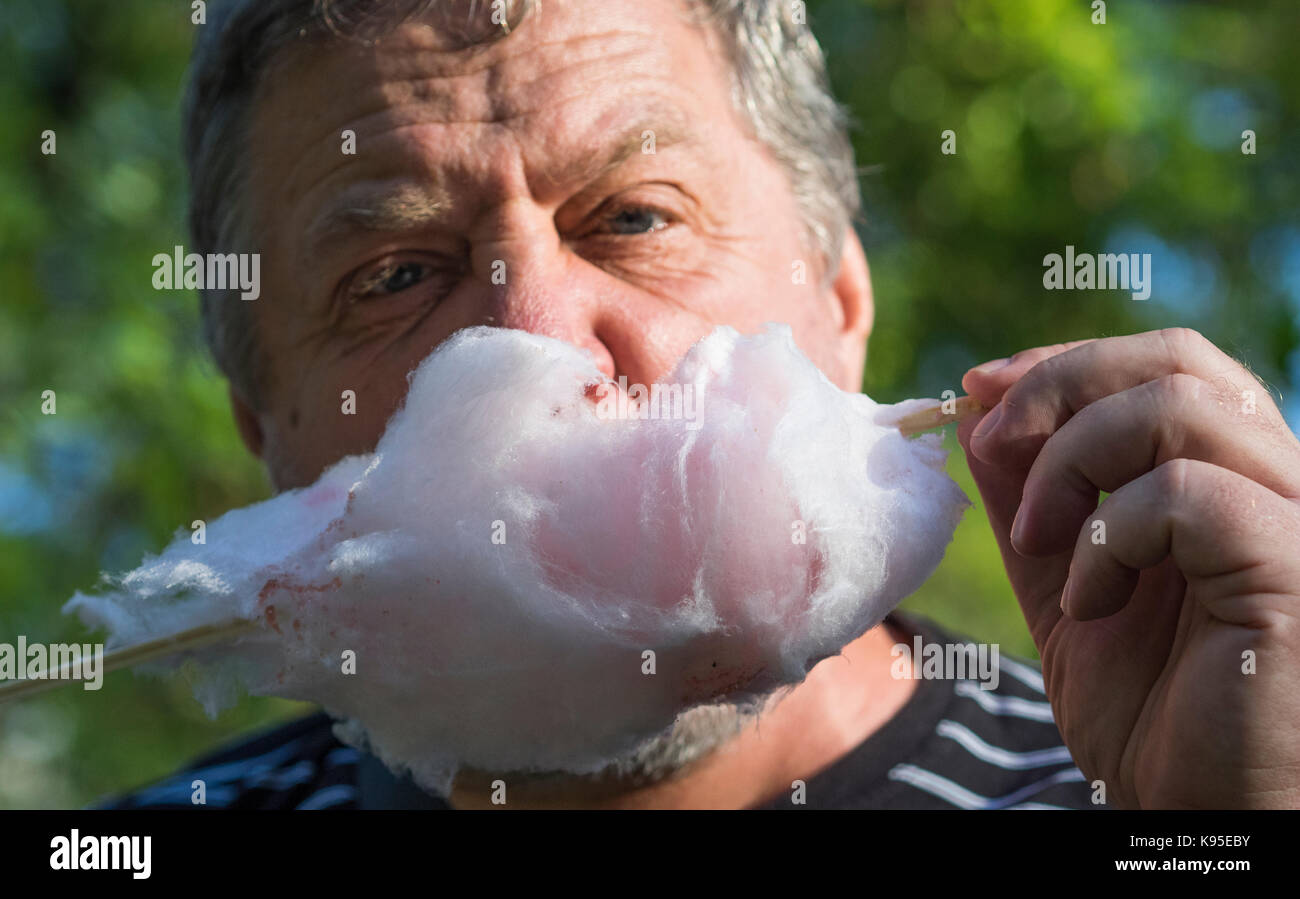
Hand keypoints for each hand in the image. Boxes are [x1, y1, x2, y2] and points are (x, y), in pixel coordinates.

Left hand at [958, 328, 1299, 808]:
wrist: (1203, 816)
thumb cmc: (1152, 714)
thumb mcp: (1064, 585)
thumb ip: (1033, 498)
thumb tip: (982, 404)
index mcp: (1233, 479)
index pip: (1164, 365)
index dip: (1064, 362)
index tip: (978, 388)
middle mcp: (1280, 484)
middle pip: (1178, 360)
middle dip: (1059, 382)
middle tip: (989, 437)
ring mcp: (1296, 521)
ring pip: (1179, 407)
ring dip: (1071, 461)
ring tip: (1037, 539)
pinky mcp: (1295, 567)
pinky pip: (1190, 495)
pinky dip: (1110, 535)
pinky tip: (1091, 602)